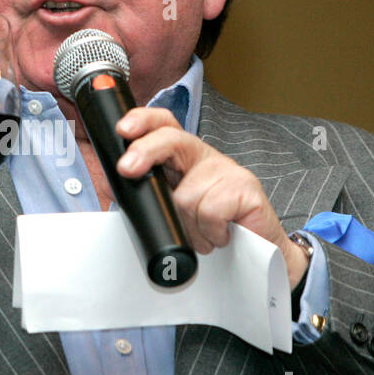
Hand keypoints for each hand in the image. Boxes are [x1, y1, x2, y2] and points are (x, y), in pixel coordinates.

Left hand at [114, 108, 309, 288]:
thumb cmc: (214, 230)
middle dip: (146, 152)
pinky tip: (221, 234)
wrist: (260, 253)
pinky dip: (210, 231)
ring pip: (186, 196)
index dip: (143, 121)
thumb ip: (148, 196)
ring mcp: (228, 170)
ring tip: (204, 233)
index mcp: (185, 158)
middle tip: (128, 168)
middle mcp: (205, 158)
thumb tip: (113, 185)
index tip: (123, 129)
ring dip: (189, 226)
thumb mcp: (174, 211)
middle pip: (172, 141)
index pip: (164, 126)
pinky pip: (210, 211)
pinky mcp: (247, 187)